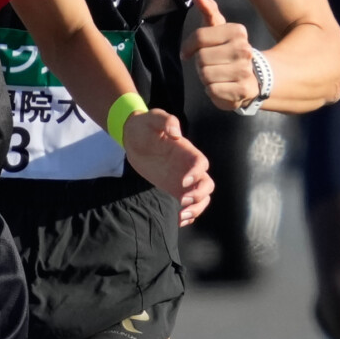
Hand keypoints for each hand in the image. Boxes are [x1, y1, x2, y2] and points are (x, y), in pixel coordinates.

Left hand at [121, 107, 213, 225]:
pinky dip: (188, 214)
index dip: (197, 174)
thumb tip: (175, 131)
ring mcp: (182, 179)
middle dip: (200, 195)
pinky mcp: (173, 187)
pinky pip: (188, 204)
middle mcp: (188, 167)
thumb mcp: (152, 118)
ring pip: (201, 197)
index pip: (201, 164)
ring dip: (196, 208)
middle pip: (207, 184)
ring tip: (181, 215)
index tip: (183, 182)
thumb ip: (165, 120)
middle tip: (183, 201)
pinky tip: (178, 221)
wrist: (133, 136)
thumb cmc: (144, 125)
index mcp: (186, 151)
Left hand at [183, 0, 260, 110]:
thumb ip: (208, 11)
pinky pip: (212, 90)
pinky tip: (222, 86)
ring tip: (217, 75)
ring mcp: (245, 70)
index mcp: (238, 32)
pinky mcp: (243, 90)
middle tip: (211, 65)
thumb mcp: (219, 30)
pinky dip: (212, 90)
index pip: (200, 37)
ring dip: (206, 78)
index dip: (188, 47)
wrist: (253, 78)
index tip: (188, 52)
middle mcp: (244, 49)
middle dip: (201, 64)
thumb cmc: (227, 51)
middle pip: (201, 58)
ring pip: (205, 75)